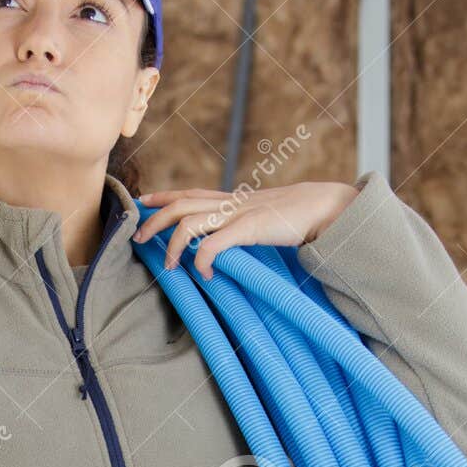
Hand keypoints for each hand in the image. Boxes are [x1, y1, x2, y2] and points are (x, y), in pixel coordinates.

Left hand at [131, 181, 359, 277]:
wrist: (328, 207)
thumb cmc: (300, 218)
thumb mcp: (266, 219)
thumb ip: (245, 228)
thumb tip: (231, 246)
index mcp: (234, 199)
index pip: (190, 192)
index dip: (164, 196)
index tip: (142, 201)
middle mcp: (231, 202)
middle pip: (181, 204)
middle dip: (154, 219)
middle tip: (138, 238)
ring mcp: (240, 213)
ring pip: (189, 220)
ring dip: (171, 243)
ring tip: (166, 265)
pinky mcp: (251, 228)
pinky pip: (215, 243)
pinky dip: (202, 259)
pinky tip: (203, 274)